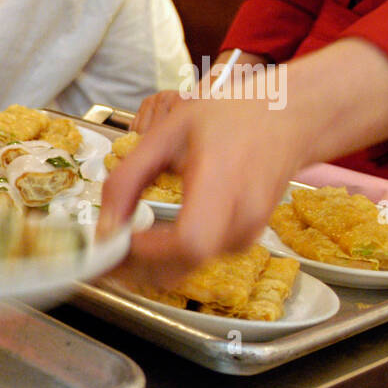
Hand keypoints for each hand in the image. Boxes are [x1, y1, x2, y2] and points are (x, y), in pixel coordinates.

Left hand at [99, 98, 309, 285]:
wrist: (287, 118)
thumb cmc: (228, 117)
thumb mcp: (165, 133)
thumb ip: (127, 178)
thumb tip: (106, 226)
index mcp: (222, 183)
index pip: (189, 242)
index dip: (147, 252)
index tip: (114, 243)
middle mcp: (241, 217)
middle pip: (183, 267)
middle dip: (134, 269)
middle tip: (99, 256)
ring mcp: (247, 233)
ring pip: (188, 270)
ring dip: (147, 267)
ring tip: (117, 246)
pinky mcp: (244, 241)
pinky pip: (199, 261)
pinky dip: (167, 259)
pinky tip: (146, 240)